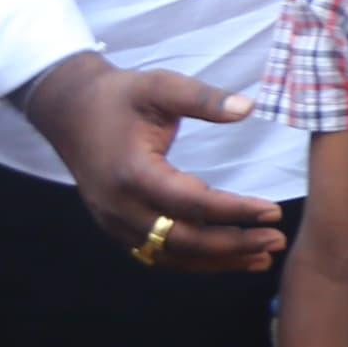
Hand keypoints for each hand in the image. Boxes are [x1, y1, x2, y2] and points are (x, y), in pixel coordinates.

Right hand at [15, 54, 283, 268]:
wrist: (70, 111)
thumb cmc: (120, 96)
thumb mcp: (160, 85)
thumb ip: (203, 99)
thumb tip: (249, 108)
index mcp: (132, 173)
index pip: (192, 203)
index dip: (235, 210)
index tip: (273, 211)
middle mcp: (120, 207)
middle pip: (182, 240)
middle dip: (232, 245)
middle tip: (277, 240)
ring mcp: (114, 222)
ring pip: (170, 255)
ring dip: (217, 261)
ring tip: (262, 258)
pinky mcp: (117, 227)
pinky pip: (157, 253)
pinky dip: (194, 260)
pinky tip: (228, 259)